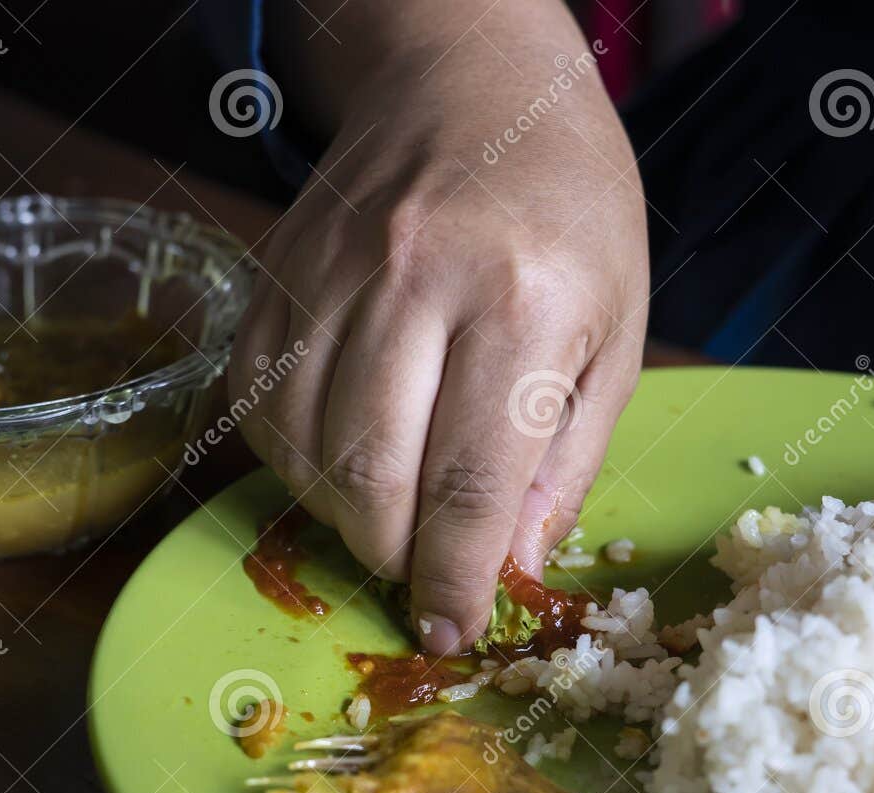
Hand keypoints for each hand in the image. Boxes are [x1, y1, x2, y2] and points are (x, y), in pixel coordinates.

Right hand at [229, 6, 646, 653]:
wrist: (471, 83)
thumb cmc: (568, 210)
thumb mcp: (617, 330)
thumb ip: (566, 457)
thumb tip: (509, 562)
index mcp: (525, 301)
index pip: (469, 483)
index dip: (452, 579)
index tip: (449, 627)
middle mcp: (415, 281)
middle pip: (370, 477)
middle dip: (391, 556)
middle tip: (417, 571)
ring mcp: (330, 271)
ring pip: (302, 448)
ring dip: (339, 515)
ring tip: (384, 515)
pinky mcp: (274, 270)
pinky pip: (257, 400)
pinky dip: (290, 458)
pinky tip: (337, 459)